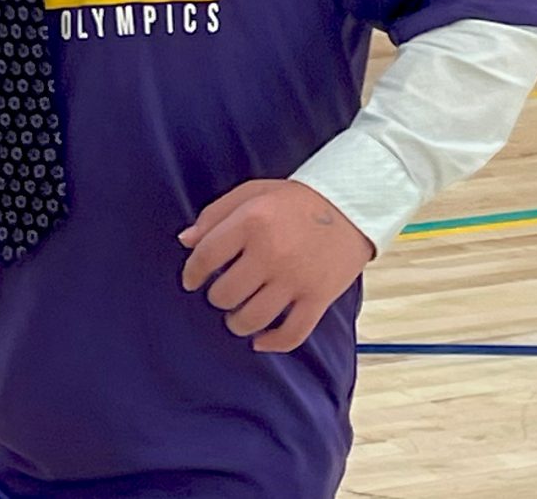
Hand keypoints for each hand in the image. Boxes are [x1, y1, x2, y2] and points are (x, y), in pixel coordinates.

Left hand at [179, 179, 373, 353]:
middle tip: (223, 292)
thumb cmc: (294, 200)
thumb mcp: (252, 193)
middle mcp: (272, 252)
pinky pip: (290, 335)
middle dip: (217, 297)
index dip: (192, 273)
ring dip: (237, 322)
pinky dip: (271, 343)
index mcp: (252, 221)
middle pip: (225, 294)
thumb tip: (185, 241)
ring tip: (238, 314)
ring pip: (252, 319)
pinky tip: (260, 340)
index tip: (192, 280)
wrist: (351, 206)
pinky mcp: (318, 298)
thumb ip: (215, 215)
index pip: (205, 257)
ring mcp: (296, 279)